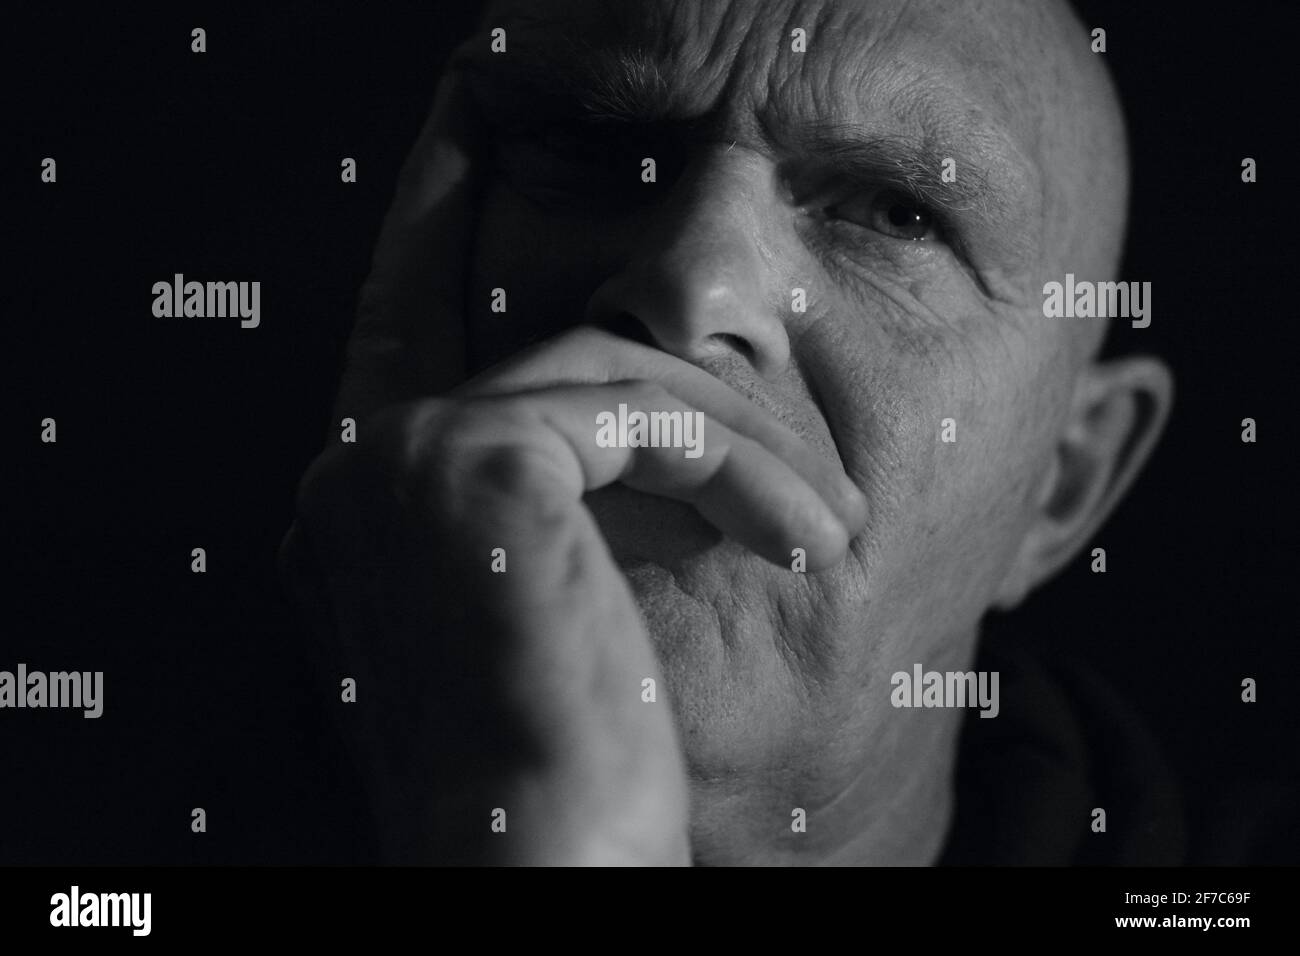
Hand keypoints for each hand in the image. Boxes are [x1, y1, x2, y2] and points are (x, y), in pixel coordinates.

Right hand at [280, 61, 866, 864]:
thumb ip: (571, 489)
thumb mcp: (567, 604)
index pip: (428, 312)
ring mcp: (401, 459)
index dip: (467, 218)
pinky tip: (805, 541)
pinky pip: (649, 411)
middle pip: (568, 355)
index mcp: (369, 498)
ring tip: (829, 531)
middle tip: (817, 499)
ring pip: (618, 371)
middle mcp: (360, 465)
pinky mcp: (474, 467)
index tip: (543, 172)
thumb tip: (646, 409)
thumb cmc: (579, 773)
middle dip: (710, 410)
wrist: (547, 876)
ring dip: (749, 444)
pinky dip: (743, 465)